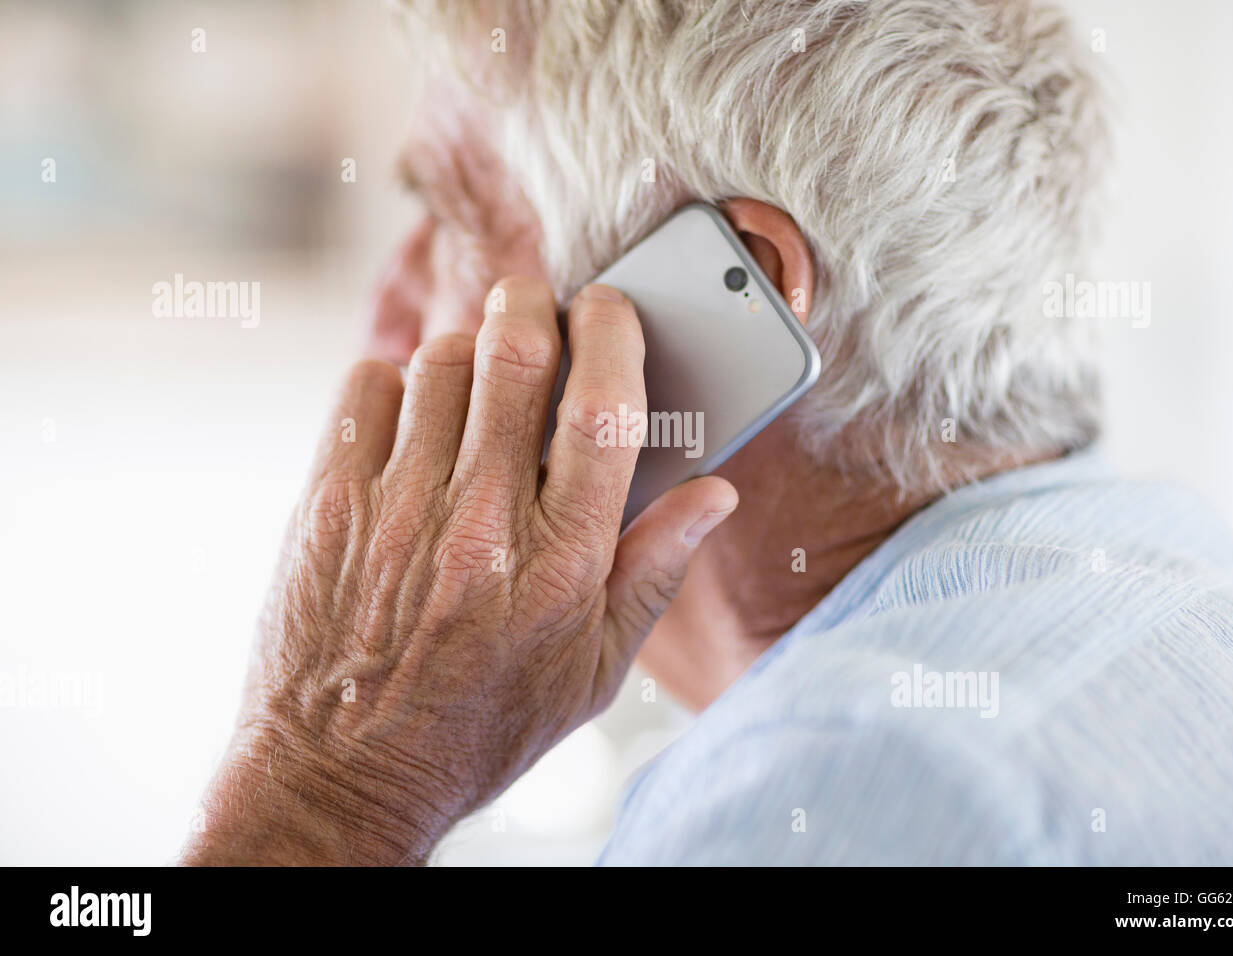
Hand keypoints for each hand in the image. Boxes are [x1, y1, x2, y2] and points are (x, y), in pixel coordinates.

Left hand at [182, 278, 736, 865]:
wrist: (342, 776)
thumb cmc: (479, 725)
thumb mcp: (593, 671)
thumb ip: (656, 571)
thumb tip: (715, 494)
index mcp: (564, 561)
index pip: (604, 407)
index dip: (615, 334)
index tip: (611, 309)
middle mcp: (483, 521)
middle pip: (517, 352)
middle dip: (535, 303)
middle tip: (540, 304)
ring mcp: (399, 506)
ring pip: (441, 360)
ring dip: (469, 346)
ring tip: (478, 376)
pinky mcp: (329, 503)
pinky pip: (365, 388)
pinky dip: (395, 380)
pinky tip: (411, 418)